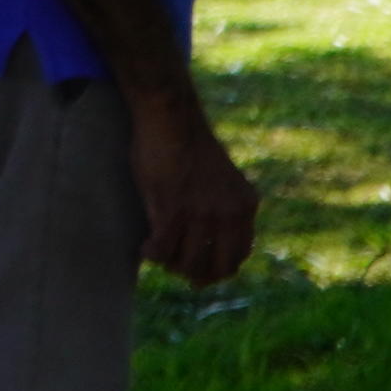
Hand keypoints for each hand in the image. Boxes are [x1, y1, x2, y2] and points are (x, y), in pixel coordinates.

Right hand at [128, 92, 258, 287]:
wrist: (171, 117)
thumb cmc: (187, 144)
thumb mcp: (221, 180)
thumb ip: (223, 207)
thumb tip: (208, 242)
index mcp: (245, 205)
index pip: (240, 255)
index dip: (218, 268)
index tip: (200, 266)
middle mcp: (229, 213)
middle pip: (217, 267)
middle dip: (195, 274)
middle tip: (176, 266)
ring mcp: (202, 214)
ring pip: (188, 263)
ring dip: (170, 264)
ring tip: (157, 252)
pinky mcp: (173, 210)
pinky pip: (162, 250)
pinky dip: (152, 254)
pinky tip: (145, 247)